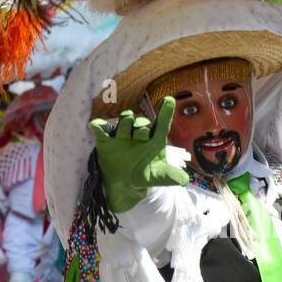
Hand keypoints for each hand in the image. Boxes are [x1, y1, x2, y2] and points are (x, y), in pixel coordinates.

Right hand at [89, 97, 187, 213]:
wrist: (123, 182)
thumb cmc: (143, 173)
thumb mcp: (157, 177)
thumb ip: (170, 176)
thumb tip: (185, 180)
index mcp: (153, 140)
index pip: (162, 124)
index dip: (166, 112)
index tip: (169, 100)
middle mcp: (139, 134)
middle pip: (141, 122)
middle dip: (142, 125)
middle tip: (142, 133)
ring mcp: (122, 135)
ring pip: (125, 120)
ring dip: (125, 122)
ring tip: (124, 131)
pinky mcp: (106, 140)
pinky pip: (101, 128)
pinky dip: (99, 126)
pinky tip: (96, 125)